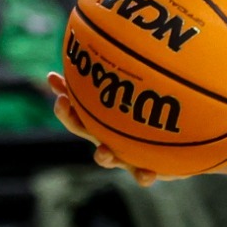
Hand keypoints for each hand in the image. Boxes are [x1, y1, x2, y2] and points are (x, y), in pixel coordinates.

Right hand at [47, 71, 166, 185]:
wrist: (174, 157)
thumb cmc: (146, 129)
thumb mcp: (132, 105)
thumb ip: (116, 83)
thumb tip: (103, 51)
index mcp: (100, 126)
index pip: (75, 109)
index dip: (63, 94)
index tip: (52, 78)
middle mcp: (106, 141)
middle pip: (82, 129)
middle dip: (69, 116)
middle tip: (61, 102)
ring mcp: (123, 158)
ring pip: (108, 159)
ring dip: (103, 156)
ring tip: (102, 151)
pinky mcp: (143, 170)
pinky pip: (142, 176)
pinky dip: (143, 176)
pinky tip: (148, 173)